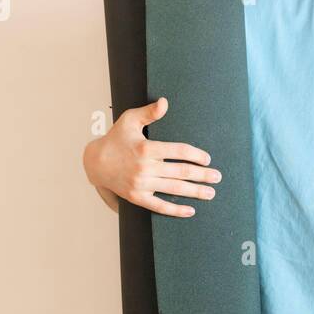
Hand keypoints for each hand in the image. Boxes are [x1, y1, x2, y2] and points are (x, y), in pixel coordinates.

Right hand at [82, 97, 219, 216]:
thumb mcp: (129, 120)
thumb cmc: (116, 139)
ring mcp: (141, 184)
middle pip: (181, 172)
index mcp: (146, 148)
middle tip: (217, 177)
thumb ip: (149, 112)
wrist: (96, 163)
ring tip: (211, 193)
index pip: (179, 151)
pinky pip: (159, 206)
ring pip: (174, 189)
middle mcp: (144, 168)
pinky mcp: (137, 197)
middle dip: (202, 175)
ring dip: (195, 191)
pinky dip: (176, 210)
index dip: (196, 155)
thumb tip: (165, 102)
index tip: (207, 159)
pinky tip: (191, 210)